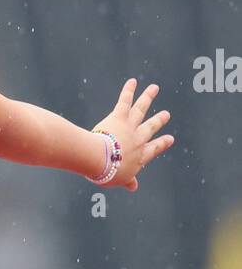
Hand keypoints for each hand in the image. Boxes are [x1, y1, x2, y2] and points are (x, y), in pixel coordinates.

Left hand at [94, 78, 174, 192]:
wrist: (100, 160)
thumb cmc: (108, 172)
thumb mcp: (119, 179)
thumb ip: (127, 180)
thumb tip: (133, 187)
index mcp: (139, 157)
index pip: (153, 150)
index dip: (161, 144)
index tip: (169, 139)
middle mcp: (138, 140)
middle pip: (150, 128)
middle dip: (158, 120)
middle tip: (165, 114)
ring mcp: (130, 127)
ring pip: (141, 110)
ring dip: (148, 97)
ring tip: (154, 88)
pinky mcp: (118, 117)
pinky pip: (124, 101)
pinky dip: (129, 91)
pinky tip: (133, 81)